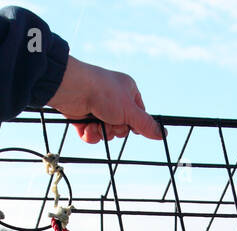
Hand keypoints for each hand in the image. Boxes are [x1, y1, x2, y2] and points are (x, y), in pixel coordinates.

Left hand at [47, 55, 162, 143]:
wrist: (73, 89)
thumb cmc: (104, 93)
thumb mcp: (130, 111)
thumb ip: (146, 125)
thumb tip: (164, 135)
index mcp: (128, 91)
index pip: (139, 115)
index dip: (135, 124)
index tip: (130, 125)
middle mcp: (113, 99)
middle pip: (122, 127)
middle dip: (116, 129)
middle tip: (111, 121)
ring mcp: (97, 108)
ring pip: (106, 132)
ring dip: (101, 132)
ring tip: (95, 123)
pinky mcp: (83, 116)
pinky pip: (92, 133)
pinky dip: (89, 134)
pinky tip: (86, 127)